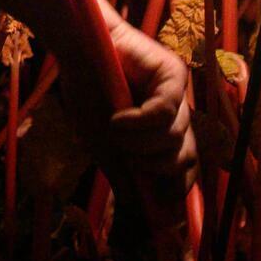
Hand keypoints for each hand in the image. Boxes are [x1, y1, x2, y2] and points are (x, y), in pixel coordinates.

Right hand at [102, 13, 199, 222]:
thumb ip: (123, 175)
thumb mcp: (102, 145)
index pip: (186, 171)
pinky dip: (138, 122)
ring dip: (139, 143)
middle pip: (186, 159)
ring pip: (173, 138)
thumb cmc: (86, 92)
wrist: (75, 48)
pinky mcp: (172, 74)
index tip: (156, 207)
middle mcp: (177, 115)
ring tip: (113, 129)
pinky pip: (163, 112)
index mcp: (163, 133)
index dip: (175, 191)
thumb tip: (141, 212)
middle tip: (126, 157)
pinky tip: (117, 119)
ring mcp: (178, 94)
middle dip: (155, 168)